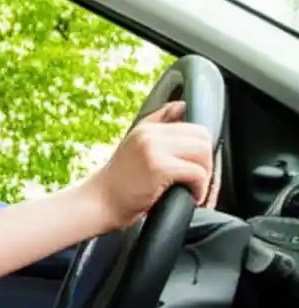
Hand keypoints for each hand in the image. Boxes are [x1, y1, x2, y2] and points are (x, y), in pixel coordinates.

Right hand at [85, 101, 213, 228]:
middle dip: (207, 161)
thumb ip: (157, 123)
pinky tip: (190, 196)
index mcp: (147, 128)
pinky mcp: (159, 167)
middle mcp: (150, 134)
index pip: (194, 126)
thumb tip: (181, 106)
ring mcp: (153, 149)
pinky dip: (200, 188)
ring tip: (193, 188)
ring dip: (205, 174)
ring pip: (203, 153)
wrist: (100, 202)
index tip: (194, 166)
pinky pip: (197, 172)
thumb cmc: (119, 181)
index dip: (201, 148)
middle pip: (202, 137)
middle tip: (197, 180)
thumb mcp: (134, 143)